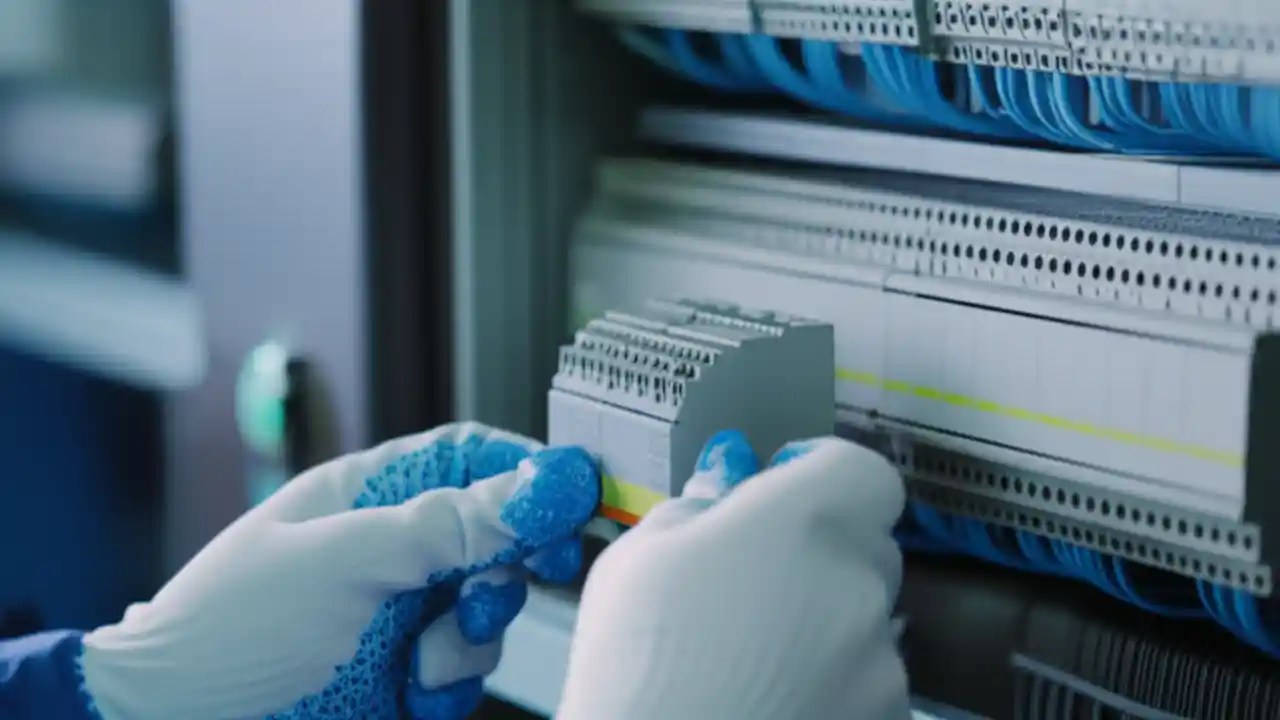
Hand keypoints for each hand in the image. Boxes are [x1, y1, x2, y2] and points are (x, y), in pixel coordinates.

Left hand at [78, 423, 599, 719]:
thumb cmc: (228, 630)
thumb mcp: (343, 561)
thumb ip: (447, 524)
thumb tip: (542, 483)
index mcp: (370, 498)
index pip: (470, 459)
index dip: (528, 469)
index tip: (578, 494)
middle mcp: (392, 553)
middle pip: (495, 538)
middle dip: (507, 567)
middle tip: (506, 588)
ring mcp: (398, 617)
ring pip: (487, 613)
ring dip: (470, 639)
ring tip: (422, 659)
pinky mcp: (402, 678)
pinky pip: (464, 675)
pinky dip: (449, 689)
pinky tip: (409, 692)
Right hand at [557, 433, 909, 719]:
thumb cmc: (636, 660)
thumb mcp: (638, 560)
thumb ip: (697, 510)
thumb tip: (725, 492)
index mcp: (806, 523)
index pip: (862, 472)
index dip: (822, 475)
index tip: (781, 492)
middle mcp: (861, 586)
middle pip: (863, 548)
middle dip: (817, 555)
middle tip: (750, 586)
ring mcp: (881, 665)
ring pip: (863, 623)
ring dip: (822, 627)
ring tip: (752, 664)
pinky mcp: (886, 719)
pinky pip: (864, 686)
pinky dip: (831, 687)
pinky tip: (771, 704)